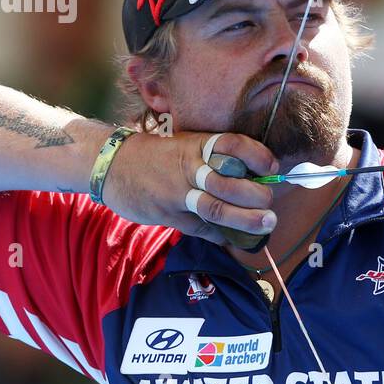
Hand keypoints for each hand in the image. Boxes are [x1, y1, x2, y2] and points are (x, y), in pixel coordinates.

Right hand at [101, 130, 278, 244]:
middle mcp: (188, 168)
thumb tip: (252, 176)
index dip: (257, 155)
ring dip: (245, 219)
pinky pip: (200, 228)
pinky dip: (220, 235)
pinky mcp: (167, 214)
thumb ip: (213, 159)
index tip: (273, 167)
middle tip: (270, 205)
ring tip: (266, 224)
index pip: (233, 144)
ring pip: (216, 208)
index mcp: (196, 146)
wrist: (110, 165)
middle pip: (229, 182)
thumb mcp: (184, 146)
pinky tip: (233, 238)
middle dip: (256, 195)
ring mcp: (177, 193)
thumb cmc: (156, 157)